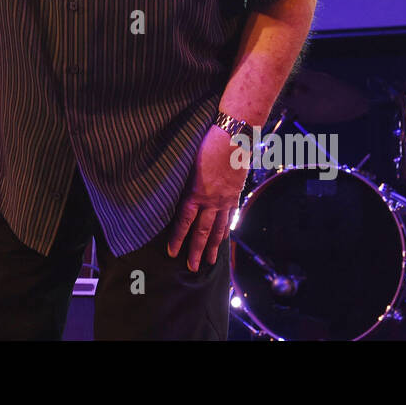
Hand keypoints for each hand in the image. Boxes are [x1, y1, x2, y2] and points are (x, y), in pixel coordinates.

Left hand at [167, 125, 248, 270]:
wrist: (233, 137)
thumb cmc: (206, 144)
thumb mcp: (187, 162)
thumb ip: (181, 181)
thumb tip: (170, 193)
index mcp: (195, 192)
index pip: (184, 222)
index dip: (178, 238)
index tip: (172, 252)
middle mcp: (211, 200)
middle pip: (202, 231)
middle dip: (196, 251)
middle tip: (192, 267)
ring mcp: (225, 199)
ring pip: (219, 228)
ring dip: (213, 247)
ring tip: (210, 261)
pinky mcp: (235, 194)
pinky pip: (231, 216)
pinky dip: (227, 229)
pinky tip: (225, 237)